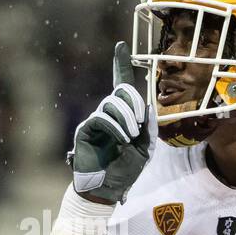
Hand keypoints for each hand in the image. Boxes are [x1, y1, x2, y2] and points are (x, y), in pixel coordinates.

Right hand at [67, 41, 151, 203]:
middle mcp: (107, 113)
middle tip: (140, 123)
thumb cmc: (125, 170)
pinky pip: (102, 117)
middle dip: (135, 103)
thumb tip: (150, 106)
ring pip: (112, 103)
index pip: (120, 83)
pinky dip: (116, 127)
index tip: (120, 45)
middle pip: (121, 91)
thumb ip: (149, 128)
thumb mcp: (146, 149)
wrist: (107, 189)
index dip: (120, 64)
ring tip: (130, 138)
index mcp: (123, 115)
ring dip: (127, 118)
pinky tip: (122, 140)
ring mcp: (96, 120)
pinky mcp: (86, 130)